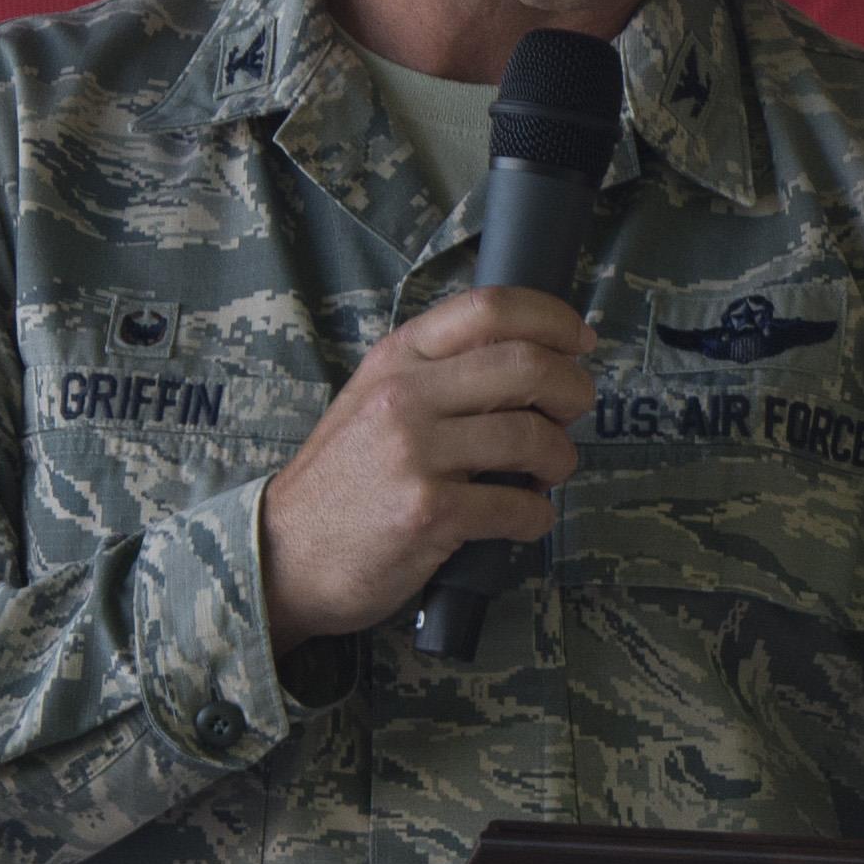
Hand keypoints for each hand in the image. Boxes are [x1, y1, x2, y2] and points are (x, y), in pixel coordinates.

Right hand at [256, 284, 600, 647]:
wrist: (284, 554)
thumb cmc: (345, 478)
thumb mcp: (375, 399)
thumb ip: (441, 371)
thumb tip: (534, 354)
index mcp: (398, 358)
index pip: (491, 308)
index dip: (553, 320)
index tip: (580, 342)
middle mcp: (404, 396)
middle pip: (528, 366)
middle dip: (574, 390)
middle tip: (574, 414)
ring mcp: (414, 454)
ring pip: (533, 437)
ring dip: (560, 459)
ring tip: (546, 474)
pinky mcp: (427, 512)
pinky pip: (519, 506)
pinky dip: (537, 516)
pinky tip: (522, 518)